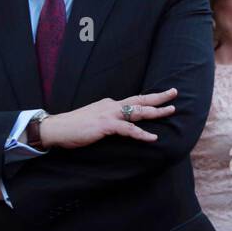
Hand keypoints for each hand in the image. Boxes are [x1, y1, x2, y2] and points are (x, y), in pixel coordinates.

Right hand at [38, 89, 177, 148]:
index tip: (163, 96)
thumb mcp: (95, 120)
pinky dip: (141, 133)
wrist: (56, 128)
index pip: (134, 100)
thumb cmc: (74, 127)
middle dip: (158, 97)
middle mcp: (112, 106)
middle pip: (140, 100)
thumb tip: (120, 125)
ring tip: (171, 110)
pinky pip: (128, 129)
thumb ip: (109, 120)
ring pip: (137, 111)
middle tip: (174, 92)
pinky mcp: (105, 125)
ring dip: (155, 111)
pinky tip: (153, 138)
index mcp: (110, 105)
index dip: (149, 99)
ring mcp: (109, 114)